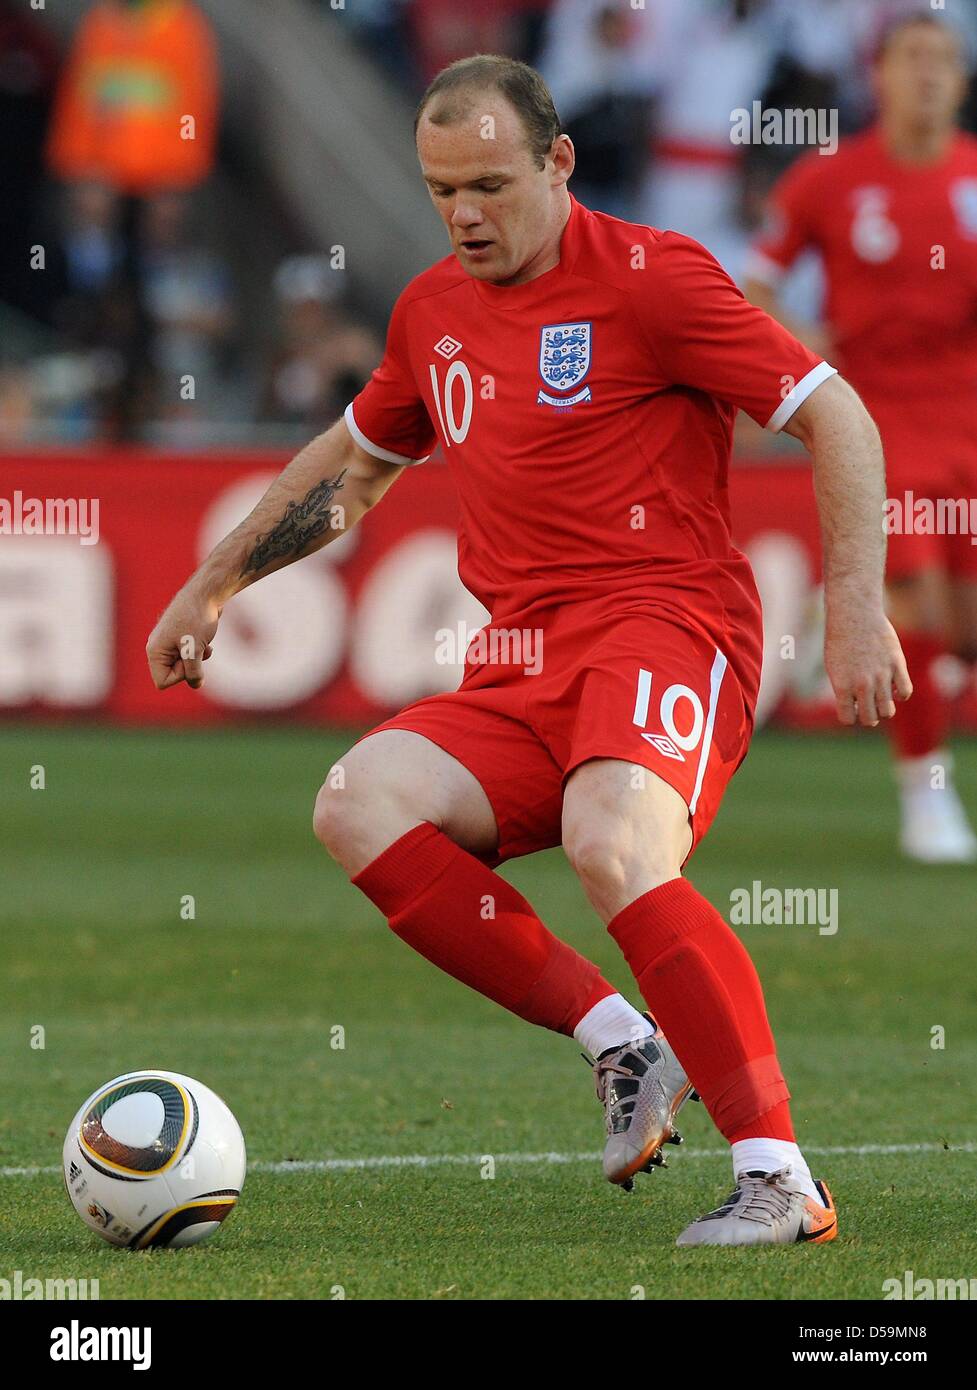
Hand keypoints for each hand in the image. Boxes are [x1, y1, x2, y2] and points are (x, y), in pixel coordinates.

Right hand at [146, 584, 221, 690]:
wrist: (206, 593)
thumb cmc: (197, 619)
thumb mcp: (195, 650)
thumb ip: (193, 672)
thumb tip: (196, 684)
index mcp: (154, 651)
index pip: (162, 682)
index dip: (179, 676)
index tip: (188, 659)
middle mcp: (158, 648)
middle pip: (174, 674)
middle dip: (190, 666)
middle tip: (197, 649)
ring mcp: (169, 642)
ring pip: (184, 665)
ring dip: (197, 658)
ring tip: (203, 644)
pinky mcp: (181, 638)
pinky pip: (190, 655)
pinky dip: (200, 651)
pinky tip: (205, 641)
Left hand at [824, 592, 912, 726]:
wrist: (854, 614)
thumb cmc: (841, 640)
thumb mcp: (834, 667)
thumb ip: (844, 689)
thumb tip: (856, 707)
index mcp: (842, 686)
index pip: (848, 719)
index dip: (850, 716)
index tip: (852, 707)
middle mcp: (862, 684)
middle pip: (870, 719)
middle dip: (869, 716)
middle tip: (867, 705)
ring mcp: (881, 676)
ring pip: (888, 711)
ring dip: (884, 709)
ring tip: (880, 698)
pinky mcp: (897, 664)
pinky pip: (906, 692)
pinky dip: (901, 694)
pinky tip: (894, 686)